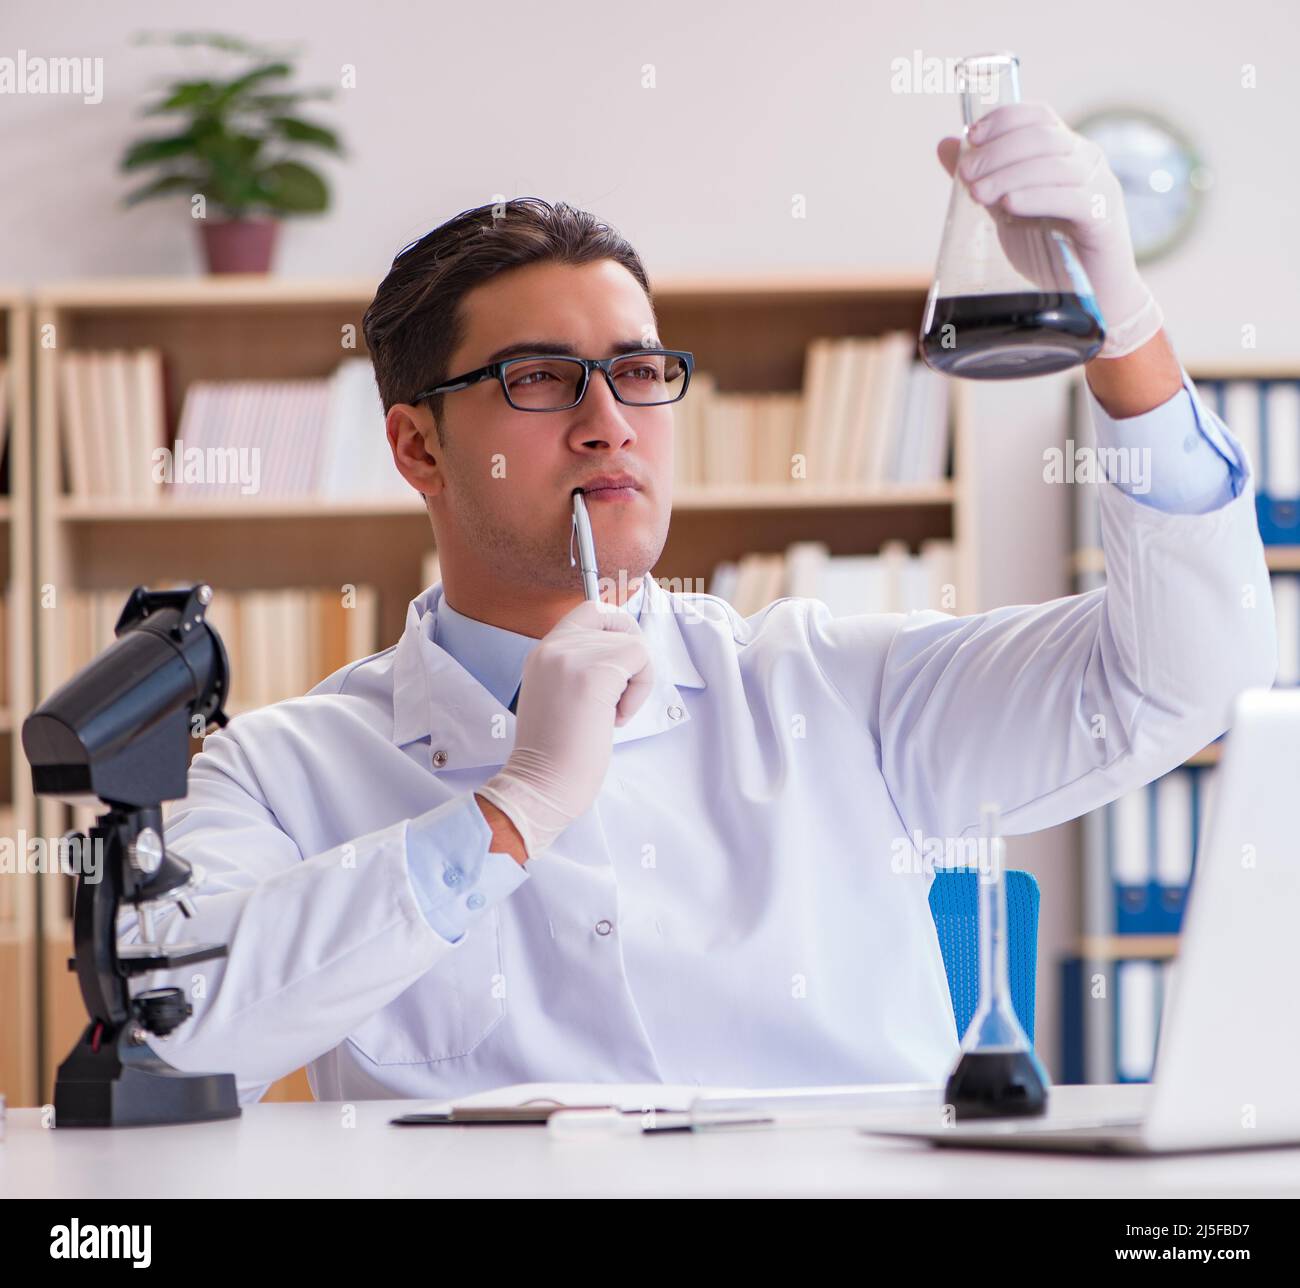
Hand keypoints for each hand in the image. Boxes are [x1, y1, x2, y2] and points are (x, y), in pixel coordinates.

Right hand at [474, 599, 653, 858]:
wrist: (541, 785)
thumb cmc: (557, 755)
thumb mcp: (560, 696)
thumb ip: (581, 668)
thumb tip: (625, 654)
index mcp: (542, 653)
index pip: (590, 610)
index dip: (616, 628)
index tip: (620, 667)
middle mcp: (553, 647)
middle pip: (616, 619)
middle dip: (632, 652)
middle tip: (622, 690)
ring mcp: (571, 657)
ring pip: (633, 641)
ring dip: (636, 680)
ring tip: (612, 712)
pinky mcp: (593, 674)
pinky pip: (641, 659)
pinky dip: (640, 689)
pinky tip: (617, 718)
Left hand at [936, 101, 1161, 357]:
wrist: (1091, 297)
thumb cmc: (1048, 253)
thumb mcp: (1006, 210)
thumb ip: (982, 178)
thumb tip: (947, 143)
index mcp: (1063, 152)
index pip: (1037, 116)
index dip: (1004, 119)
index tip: (971, 136)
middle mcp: (1085, 161)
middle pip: (1042, 137)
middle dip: (998, 153)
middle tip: (966, 176)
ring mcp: (1099, 186)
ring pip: (1054, 165)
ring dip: (1010, 175)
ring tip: (977, 194)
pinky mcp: (1104, 218)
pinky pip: (1072, 199)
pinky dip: (1037, 198)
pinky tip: (1010, 206)